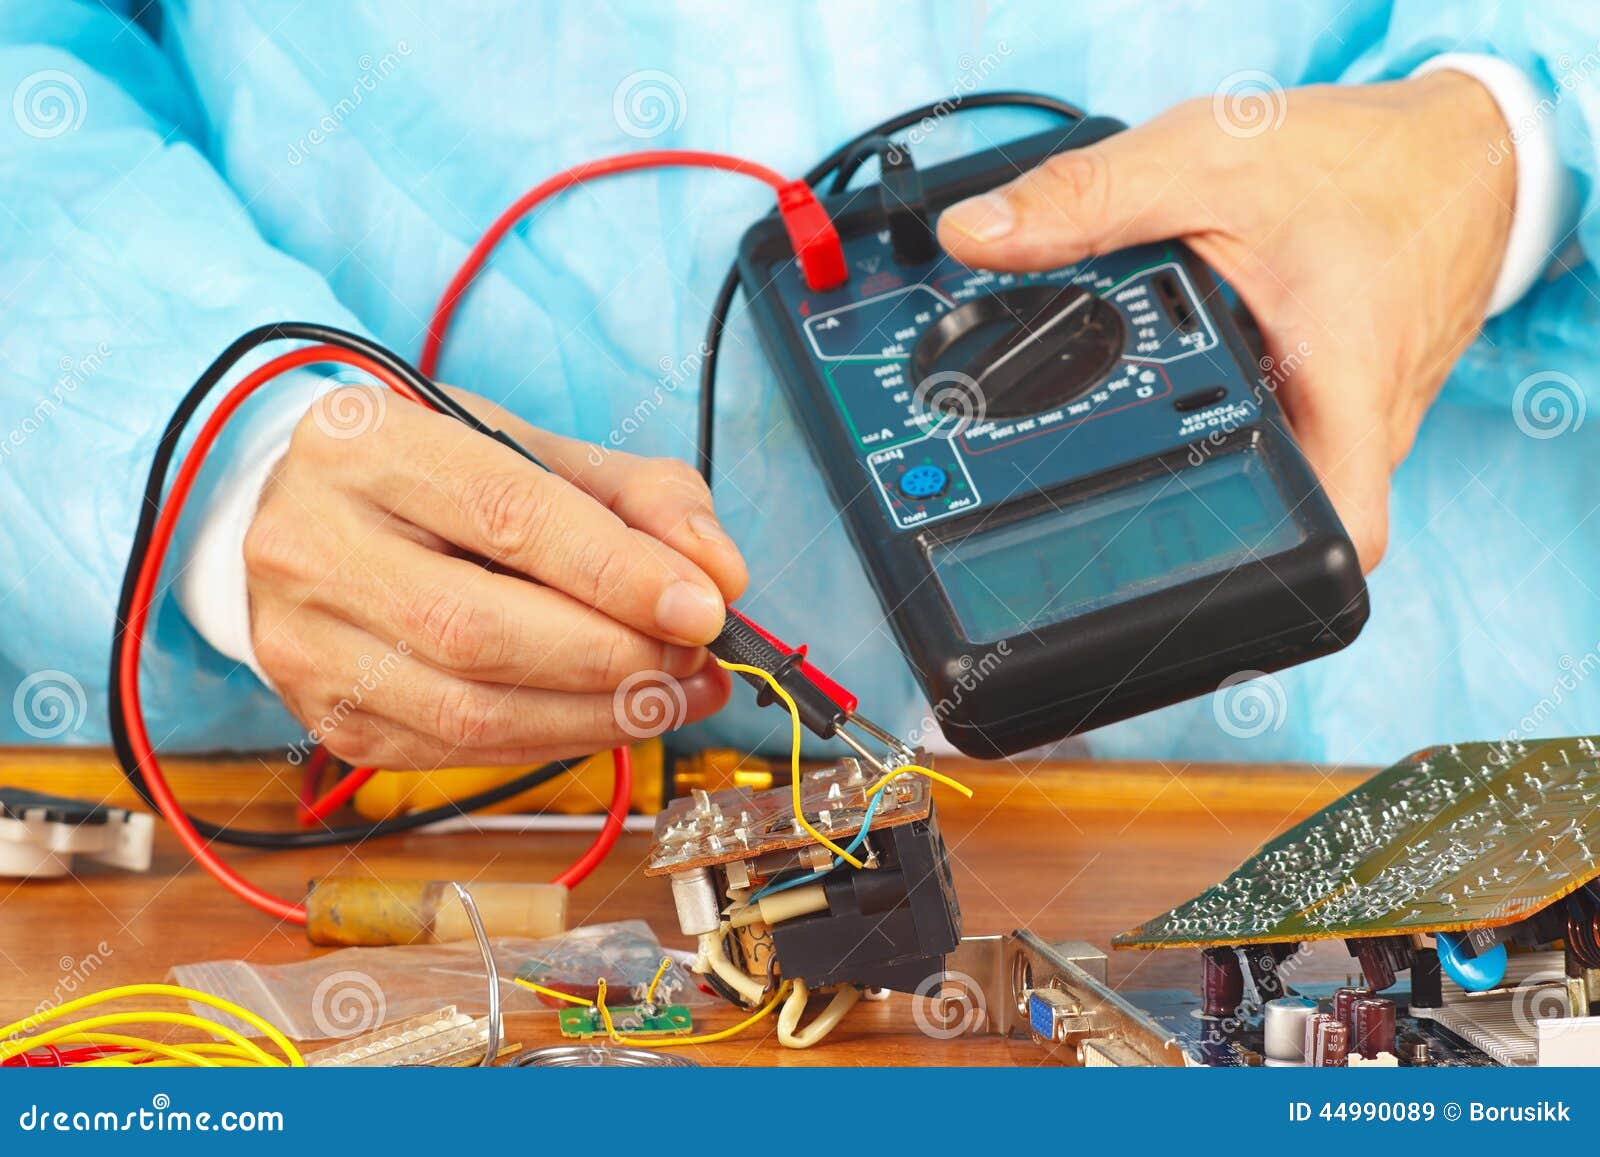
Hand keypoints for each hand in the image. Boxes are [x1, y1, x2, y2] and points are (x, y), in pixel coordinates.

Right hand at [243, 386, 745, 767]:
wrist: (303, 515)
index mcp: (366, 446)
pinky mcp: (330, 717)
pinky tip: (610, 715)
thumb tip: (720, 574)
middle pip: (482, 631)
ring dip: (599, 715)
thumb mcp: (535, 448)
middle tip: (696, 657)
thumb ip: (640, 497)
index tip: (705, 607)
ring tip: (675, 693)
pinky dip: (556, 740)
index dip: (619, 573)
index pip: (508, 518)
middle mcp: (312, 545)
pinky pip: (462, 752)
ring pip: (471, 713)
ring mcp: (307, 644)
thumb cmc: (434, 474)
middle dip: (616, 657)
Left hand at [938, 71, 1514, 569]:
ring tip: (1109, 409)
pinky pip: (1266, 435)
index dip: (1259, 574)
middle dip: (1167, 495)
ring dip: (1185, 447)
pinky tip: (1156, 375)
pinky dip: (1208, 410)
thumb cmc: (1358, 162)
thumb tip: (974, 237)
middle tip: (1079, 455)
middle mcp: (1353, 431)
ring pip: (1259, 472)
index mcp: (1342, 389)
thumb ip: (1088, 201)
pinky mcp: (1333, 408)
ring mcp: (1345, 427)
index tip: (1160, 549)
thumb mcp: (1205, 161)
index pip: (1334, 538)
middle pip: (1263, 512)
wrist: (1457, 155)